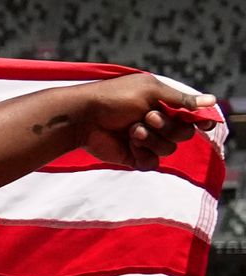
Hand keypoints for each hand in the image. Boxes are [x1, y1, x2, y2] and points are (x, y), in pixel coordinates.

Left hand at [79, 73, 216, 170]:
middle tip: (147, 117)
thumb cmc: (115, 98)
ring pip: (168, 149)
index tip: (203, 123)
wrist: (85, 117)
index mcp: (164, 104)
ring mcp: (146, 141)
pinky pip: (151, 163)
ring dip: (152, 139)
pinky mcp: (133, 156)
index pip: (192, 117)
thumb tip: (211, 101)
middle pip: (183, 134)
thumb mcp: (150, 91)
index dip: (200, 121)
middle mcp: (158, 123)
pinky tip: (129, 145)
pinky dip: (142, 154)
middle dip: (168, 126)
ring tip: (132, 130)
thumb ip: (181, 99)